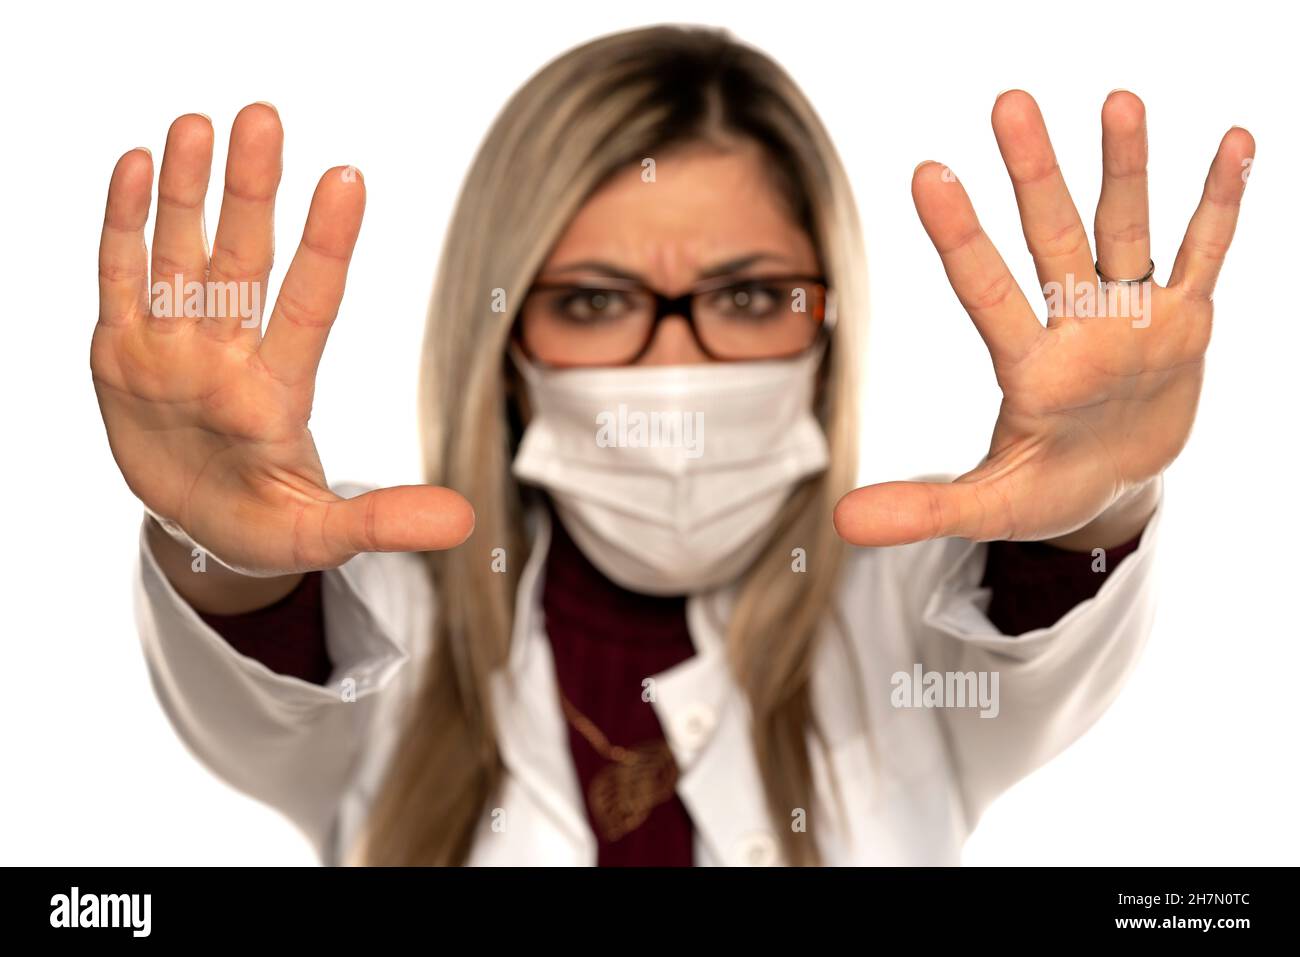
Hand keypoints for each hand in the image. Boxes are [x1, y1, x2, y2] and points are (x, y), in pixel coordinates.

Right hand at [92, 105, 473, 576]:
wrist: (197, 527)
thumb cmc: (264, 526)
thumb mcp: (321, 536)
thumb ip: (382, 521)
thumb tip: (463, 520)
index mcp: (278, 393)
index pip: (309, 305)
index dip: (326, 245)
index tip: (348, 179)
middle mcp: (228, 356)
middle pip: (243, 261)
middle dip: (249, 192)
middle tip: (264, 118)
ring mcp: (175, 350)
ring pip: (181, 255)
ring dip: (187, 193)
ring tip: (199, 123)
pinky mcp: (123, 354)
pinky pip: (120, 279)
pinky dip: (125, 226)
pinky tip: (138, 166)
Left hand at [834, 90, 1252, 548]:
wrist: (1113, 488)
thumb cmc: (1047, 492)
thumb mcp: (988, 507)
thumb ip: (924, 509)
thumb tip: (844, 524)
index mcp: (1029, 368)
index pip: (987, 292)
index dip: (961, 237)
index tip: (929, 173)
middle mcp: (1074, 327)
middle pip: (1050, 239)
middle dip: (1033, 175)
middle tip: (1008, 103)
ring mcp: (1128, 319)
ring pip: (1123, 230)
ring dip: (1124, 169)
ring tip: (1118, 101)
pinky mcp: (1182, 324)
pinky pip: (1201, 255)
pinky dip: (1218, 205)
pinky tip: (1232, 144)